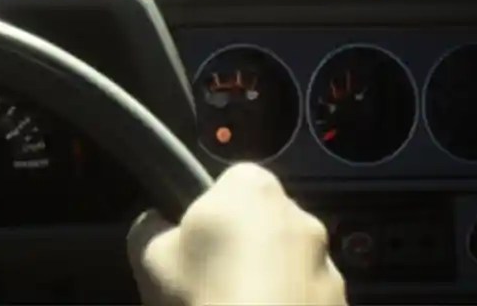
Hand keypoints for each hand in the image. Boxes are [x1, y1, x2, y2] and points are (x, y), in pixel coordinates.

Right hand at [128, 163, 345, 305]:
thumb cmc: (201, 298)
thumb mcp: (147, 254)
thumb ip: (151, 225)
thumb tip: (157, 222)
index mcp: (253, 188)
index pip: (227, 182)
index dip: (205, 213)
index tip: (191, 247)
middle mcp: (301, 217)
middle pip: (262, 225)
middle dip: (241, 249)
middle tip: (208, 284)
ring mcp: (329, 266)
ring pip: (288, 267)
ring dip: (268, 284)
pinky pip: (307, 302)